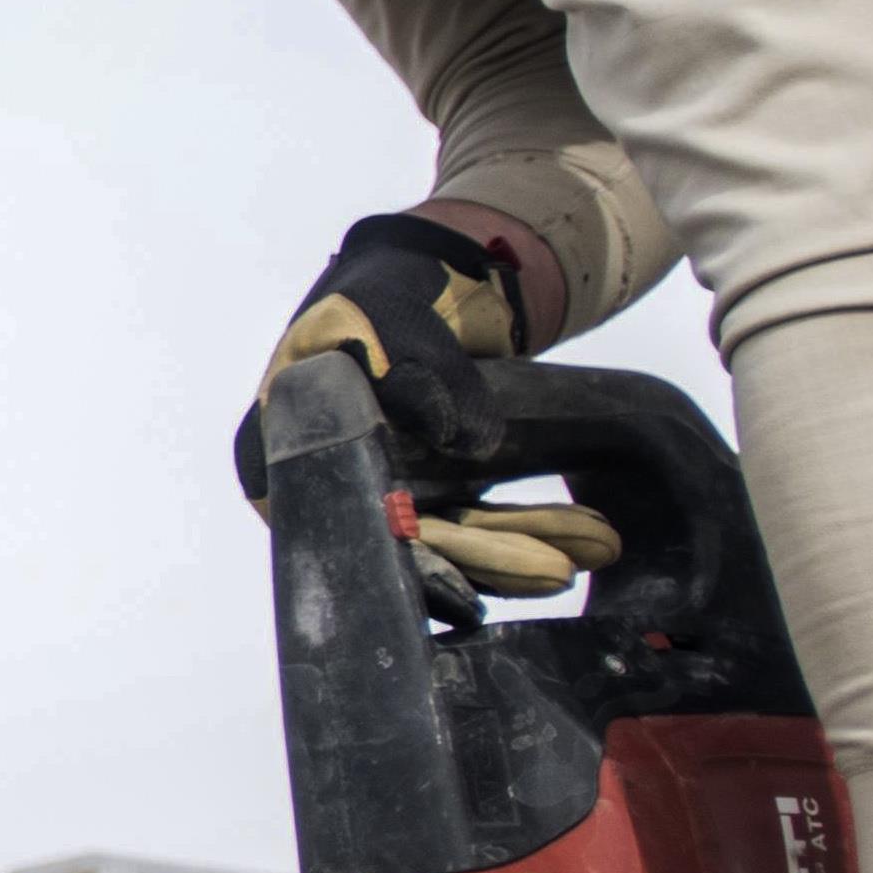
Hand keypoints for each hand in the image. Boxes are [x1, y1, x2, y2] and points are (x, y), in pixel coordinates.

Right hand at [260, 209, 612, 595]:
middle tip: (554, 569)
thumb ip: (408, 360)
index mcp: (279, 449)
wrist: (420, 286)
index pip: (330, 522)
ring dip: (522, 552)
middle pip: (403, 544)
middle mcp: (325, 491)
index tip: (456, 586)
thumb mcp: (381, 311)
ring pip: (451, 542)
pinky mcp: (433, 499)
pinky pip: (481, 526)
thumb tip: (454, 433)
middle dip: (486, 560)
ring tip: (593, 545)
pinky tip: (585, 537)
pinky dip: (531, 532)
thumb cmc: (379, 295)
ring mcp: (382, 499)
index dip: (391, 559)